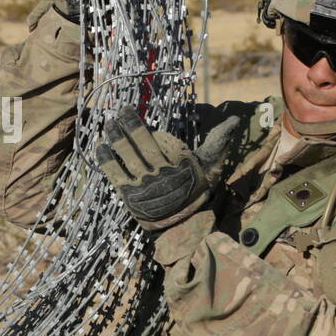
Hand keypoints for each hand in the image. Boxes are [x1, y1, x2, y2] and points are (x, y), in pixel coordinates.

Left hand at [95, 108, 243, 234]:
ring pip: (125, 156)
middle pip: (140, 143)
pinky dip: (106, 159)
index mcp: (178, 163)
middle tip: (119, 111)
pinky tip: (100, 146)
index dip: (140, 124)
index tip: (129, 110)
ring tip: (108, 124)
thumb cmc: (196, 189)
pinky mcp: (129, 196)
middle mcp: (159, 173)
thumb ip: (218, 141)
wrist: (183, 224)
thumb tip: (235, 120)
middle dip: (127, 125)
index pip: (157, 138)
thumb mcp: (210, 165)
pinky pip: (114, 174)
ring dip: (115, 137)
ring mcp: (143, 185)